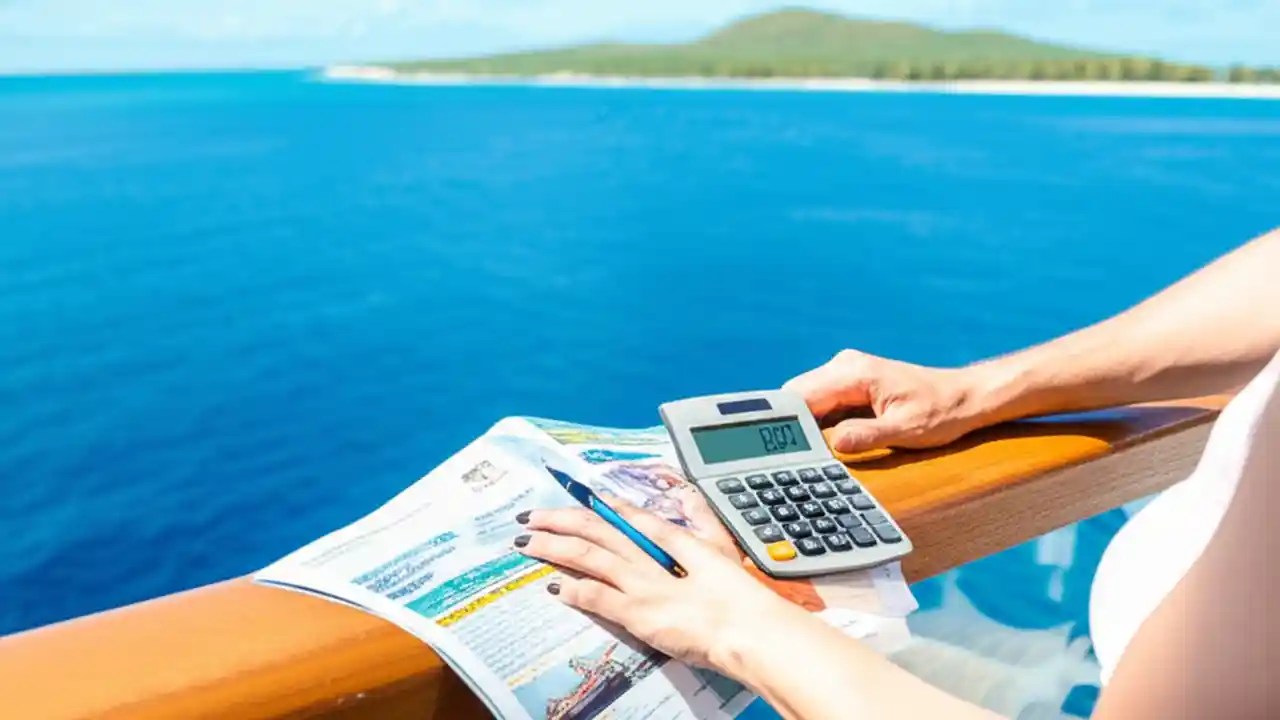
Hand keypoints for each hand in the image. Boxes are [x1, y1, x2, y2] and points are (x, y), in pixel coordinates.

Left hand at [513, 501, 797, 671]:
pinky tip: (552, 586)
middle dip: (559, 519)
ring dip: (553, 547)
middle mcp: (648, 555)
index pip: (626, 514)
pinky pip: (595, 595)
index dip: (598, 504)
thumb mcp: (722, 546)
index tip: (577, 497)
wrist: (744, 627)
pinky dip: (572, 588)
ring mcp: (639, 583)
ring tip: (527, 542)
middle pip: (595, 529)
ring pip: (586, 556)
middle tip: (531, 515)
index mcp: (670, 537)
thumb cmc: (738, 594)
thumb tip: (686, 494)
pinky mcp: (635, 612)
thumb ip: (701, 518)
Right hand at [783, 349, 989, 452]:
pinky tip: (822, 443)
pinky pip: (821, 402)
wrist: (965, 398)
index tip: (772, 446)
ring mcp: (846, 373)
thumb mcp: (906, 430)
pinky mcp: (850, 384)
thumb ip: (868, 436)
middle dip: (790, 425)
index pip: (800, 394)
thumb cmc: (942, 412)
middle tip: (789, 459)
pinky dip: (817, 422)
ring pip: (806, 399)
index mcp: (854, 374)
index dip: (782, 420)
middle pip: (796, 395)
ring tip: (804, 455)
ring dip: (803, 425)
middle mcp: (844, 366)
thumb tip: (836, 444)